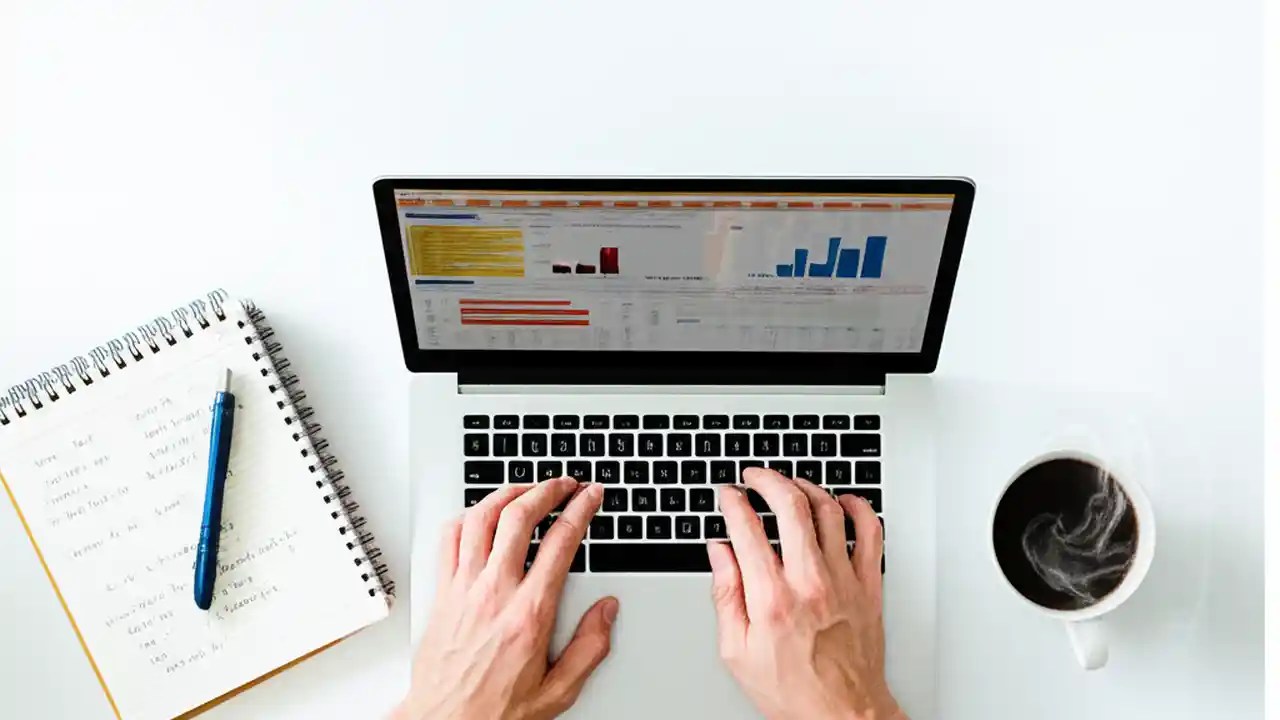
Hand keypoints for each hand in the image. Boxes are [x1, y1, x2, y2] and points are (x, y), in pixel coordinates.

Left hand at [394, 478, 616, 719]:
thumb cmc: (494, 713)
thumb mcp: (557, 692)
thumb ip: (589, 648)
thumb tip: (607, 611)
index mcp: (529, 614)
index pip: (561, 543)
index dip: (581, 510)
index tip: (591, 496)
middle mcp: (494, 593)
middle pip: (520, 517)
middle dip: (547, 489)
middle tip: (564, 482)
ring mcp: (463, 589)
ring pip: (481, 518)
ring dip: (508, 493)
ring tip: (527, 487)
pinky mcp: (442, 592)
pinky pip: (449, 538)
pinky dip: (467, 516)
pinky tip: (481, 513)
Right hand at [708, 468, 904, 719]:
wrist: (842, 716)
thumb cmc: (793, 691)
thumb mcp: (736, 651)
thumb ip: (725, 595)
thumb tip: (719, 554)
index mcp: (771, 599)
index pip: (747, 529)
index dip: (733, 502)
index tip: (728, 495)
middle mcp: (809, 583)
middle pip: (791, 505)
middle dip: (767, 480)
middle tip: (756, 477)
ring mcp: (843, 581)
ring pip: (829, 510)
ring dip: (807, 488)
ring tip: (791, 485)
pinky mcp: (869, 586)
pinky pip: (871, 532)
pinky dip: (858, 508)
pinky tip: (843, 503)